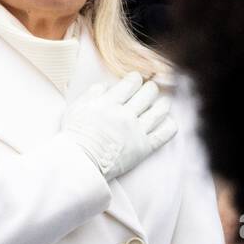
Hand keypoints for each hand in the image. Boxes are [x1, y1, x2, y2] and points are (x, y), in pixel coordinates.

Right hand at [60, 73, 176, 180]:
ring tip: (162, 103)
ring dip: (163, 104)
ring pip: (159, 111)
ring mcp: (136, 132)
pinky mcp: (143, 148)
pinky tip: (168, 121)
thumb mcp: (75, 109)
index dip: (136, 79)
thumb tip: (105, 86)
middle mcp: (125, 115)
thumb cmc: (74, 137)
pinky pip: (163, 134)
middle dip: (150, 89)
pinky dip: (169, 125)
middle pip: (148, 94)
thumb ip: (91, 94)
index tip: (136, 80)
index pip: (131, 83)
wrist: (78, 164)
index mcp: (108, 103)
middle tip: (149, 90)